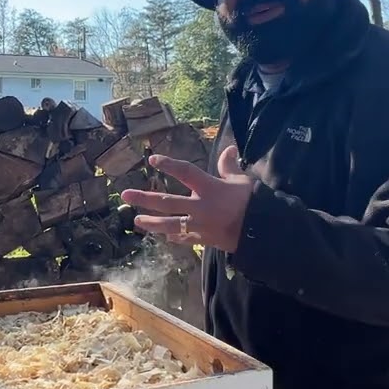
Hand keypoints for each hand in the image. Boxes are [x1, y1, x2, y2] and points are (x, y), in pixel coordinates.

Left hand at [119, 145, 255, 252]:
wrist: (262, 231)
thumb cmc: (253, 202)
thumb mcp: (242, 181)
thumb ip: (229, 166)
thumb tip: (229, 149)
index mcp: (210, 188)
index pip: (185, 172)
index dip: (169, 165)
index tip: (152, 160)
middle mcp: (201, 206)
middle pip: (168, 202)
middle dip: (145, 198)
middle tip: (125, 195)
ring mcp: (201, 225)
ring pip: (171, 224)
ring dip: (152, 222)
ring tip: (137, 220)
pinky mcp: (205, 239)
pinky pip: (186, 238)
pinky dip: (175, 237)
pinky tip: (165, 236)